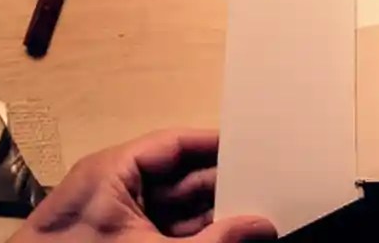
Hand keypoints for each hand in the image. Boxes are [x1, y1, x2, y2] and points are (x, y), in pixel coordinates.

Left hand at [6, 129, 275, 242]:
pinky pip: (165, 232)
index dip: (215, 146)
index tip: (253, 149)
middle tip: (264, 195)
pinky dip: (194, 237)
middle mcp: (115, 191)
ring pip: (177, 211)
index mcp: (114, 172)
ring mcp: (115, 222)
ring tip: (253, 223)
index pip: (175, 144)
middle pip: (180, 179)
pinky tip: (224, 239)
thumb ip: (214, 240)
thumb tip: (257, 228)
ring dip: (212, 220)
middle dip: (221, 190)